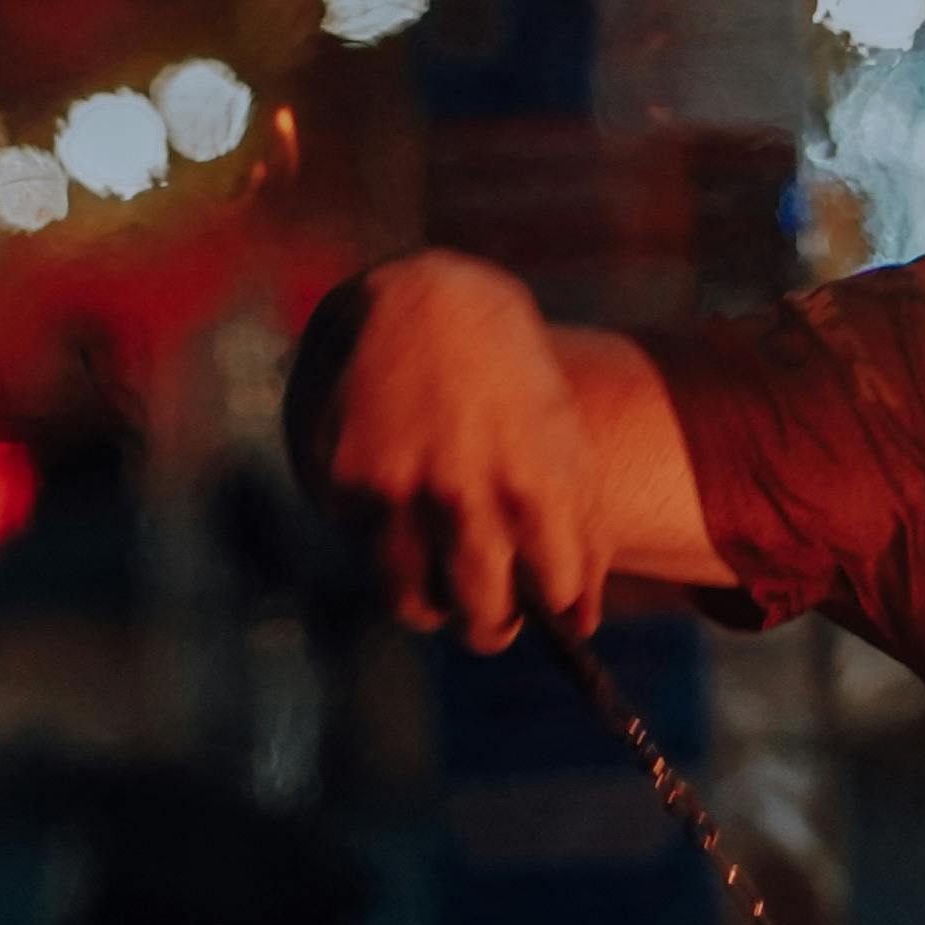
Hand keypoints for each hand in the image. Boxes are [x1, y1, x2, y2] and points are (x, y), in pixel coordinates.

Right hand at [315, 252, 601, 650]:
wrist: (424, 299)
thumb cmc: (509, 381)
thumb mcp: (565, 441)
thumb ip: (583, 533)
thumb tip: (578, 625)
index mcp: (537, 484)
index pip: (554, 595)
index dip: (550, 609)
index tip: (540, 606)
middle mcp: (464, 493)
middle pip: (481, 620)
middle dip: (488, 625)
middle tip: (485, 615)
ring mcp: (397, 490)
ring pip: (413, 604)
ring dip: (430, 602)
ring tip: (438, 578)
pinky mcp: (341, 479)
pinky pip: (365, 550)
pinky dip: (381, 539)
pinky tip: (392, 494)